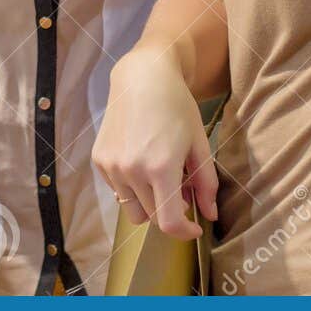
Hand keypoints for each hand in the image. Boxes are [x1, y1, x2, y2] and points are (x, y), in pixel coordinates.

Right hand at [91, 48, 217, 239]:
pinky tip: (139, 160)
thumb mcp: (199, 144)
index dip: (184, 232)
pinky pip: (117, 190)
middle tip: (179, 185)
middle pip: (152, 216)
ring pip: (132, 208)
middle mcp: (132, 170)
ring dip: (147, 202)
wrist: (142, 78)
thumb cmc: (177, 107)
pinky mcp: (99, 159)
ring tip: (157, 175)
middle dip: (169, 208)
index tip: (194, 227)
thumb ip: (206, 184)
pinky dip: (131, 186)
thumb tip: (210, 215)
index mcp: (161, 168)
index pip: (168, 223)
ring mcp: (112, 166)